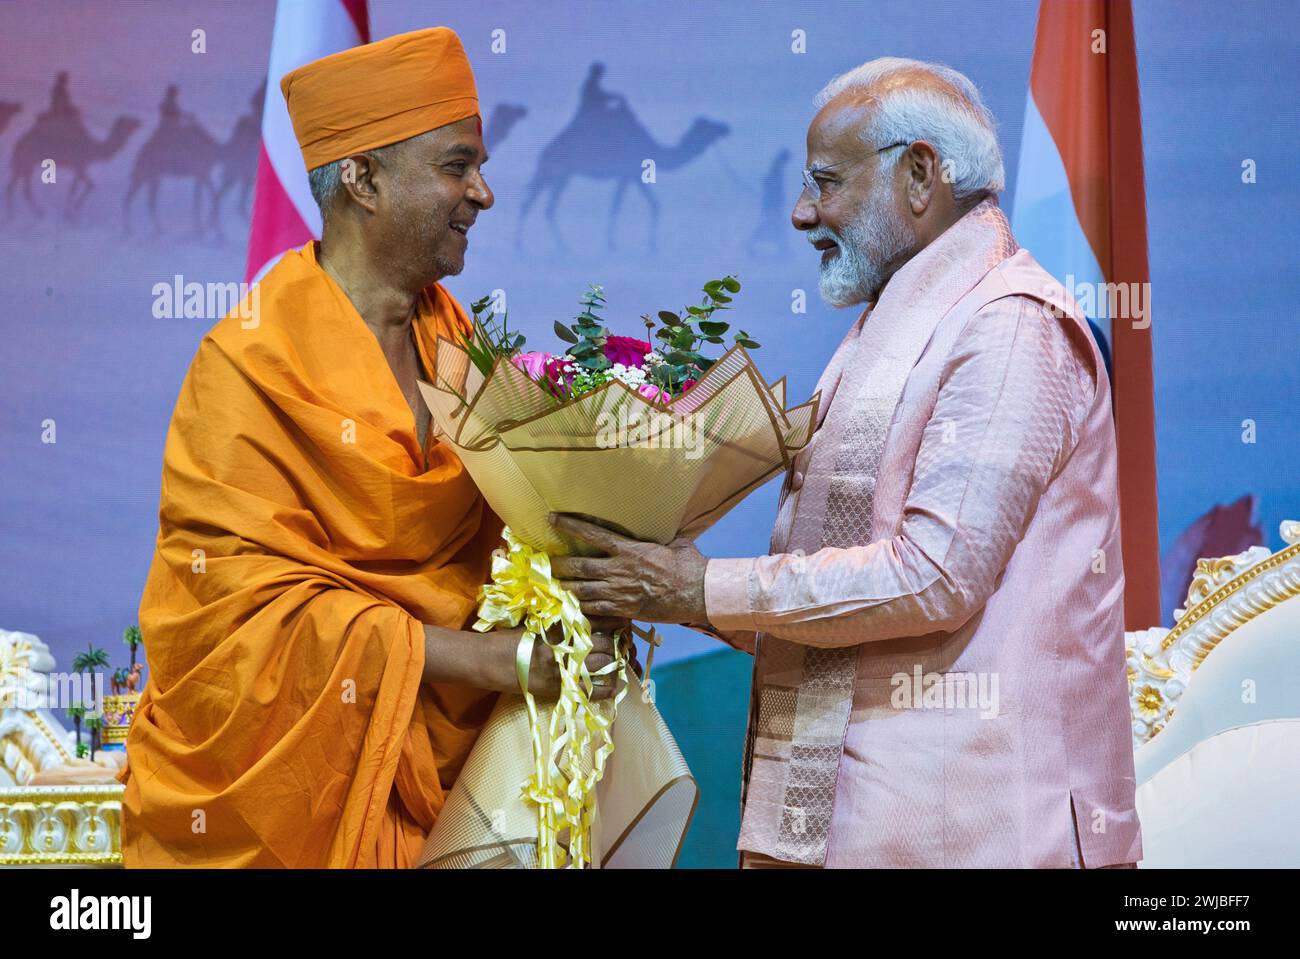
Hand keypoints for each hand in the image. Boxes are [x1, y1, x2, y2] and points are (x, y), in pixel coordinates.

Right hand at [497, 623, 622, 701]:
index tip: (623, 623)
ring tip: (620, 663)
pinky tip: (614, 688)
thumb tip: (584, 618)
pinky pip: (590, 691)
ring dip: (614, 665)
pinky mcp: (560, 688)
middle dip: (618, 645)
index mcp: (561, 627)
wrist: (490, 660)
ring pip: (602, 666)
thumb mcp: (537, 622)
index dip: (614, 623)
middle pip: (605, 645)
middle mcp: (566, 646)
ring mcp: (564, 668)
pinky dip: (606, 690)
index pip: (597, 622)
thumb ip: (560, 621)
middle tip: (624, 645)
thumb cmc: (511, 638)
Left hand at [549, 514, 708, 623]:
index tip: (552, 519)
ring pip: (582, 591)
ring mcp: (620, 592)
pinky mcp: (625, 610)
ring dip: (564, 589)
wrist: (698, 593)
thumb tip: (666, 528)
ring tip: (550, 587)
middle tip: (545, 563)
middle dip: (558, 565)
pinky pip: (595, 610)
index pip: (593, 533)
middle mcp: (619, 570)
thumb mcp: (676, 543)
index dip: (570, 525)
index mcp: (629, 549)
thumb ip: (662, 537)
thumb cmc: (690, 566)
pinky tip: (570, 607)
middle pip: (579, 566)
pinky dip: (580, 608)